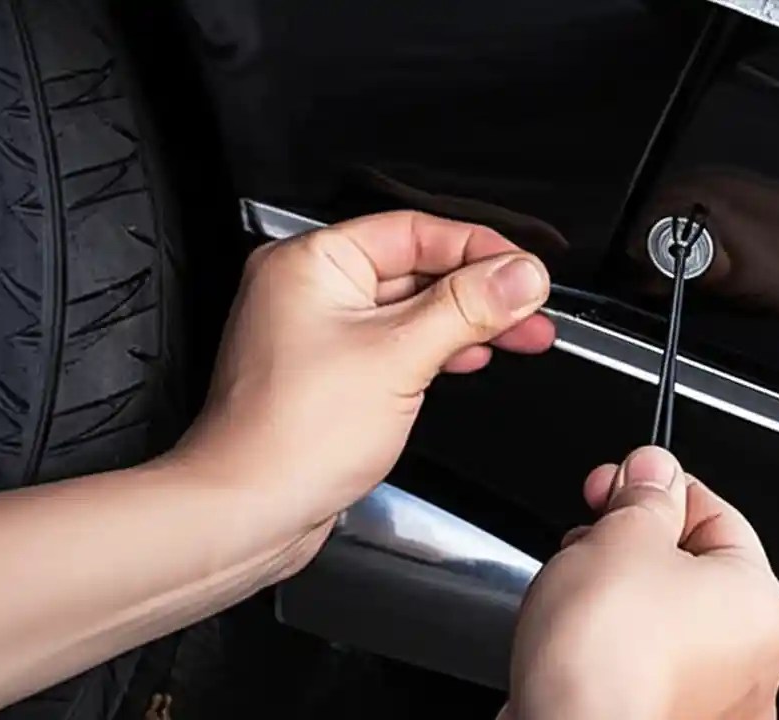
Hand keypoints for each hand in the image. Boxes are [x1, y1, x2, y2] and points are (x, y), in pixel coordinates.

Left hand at [171, 211, 553, 574]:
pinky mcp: (330, 372)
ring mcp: (318, 332)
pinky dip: (437, 349)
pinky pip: (395, 343)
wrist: (246, 511)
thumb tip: (520, 275)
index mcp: (312, 263)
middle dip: (481, 290)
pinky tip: (471, 356)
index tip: (527, 271)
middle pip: (417, 268)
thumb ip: (468, 309)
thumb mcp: (399, 358)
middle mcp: (309, 289)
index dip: (480, 249)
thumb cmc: (289, 438)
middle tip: (532, 308)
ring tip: (520, 334)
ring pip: (411, 309)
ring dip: (467, 321)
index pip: (416, 231)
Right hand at [503, 447, 778, 719]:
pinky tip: (578, 637)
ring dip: (620, 592)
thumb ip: (646, 494)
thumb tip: (654, 471)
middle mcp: (751, 666)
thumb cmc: (607, 657)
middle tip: (593, 530)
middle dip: (634, 542)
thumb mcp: (624, 536)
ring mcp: (709, 705)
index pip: (720, 516)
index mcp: (763, 608)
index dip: (661, 488)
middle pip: (693, 570)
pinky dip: (613, 645)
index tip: (622, 479)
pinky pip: (641, 665)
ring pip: (664, 619)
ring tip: (575, 586)